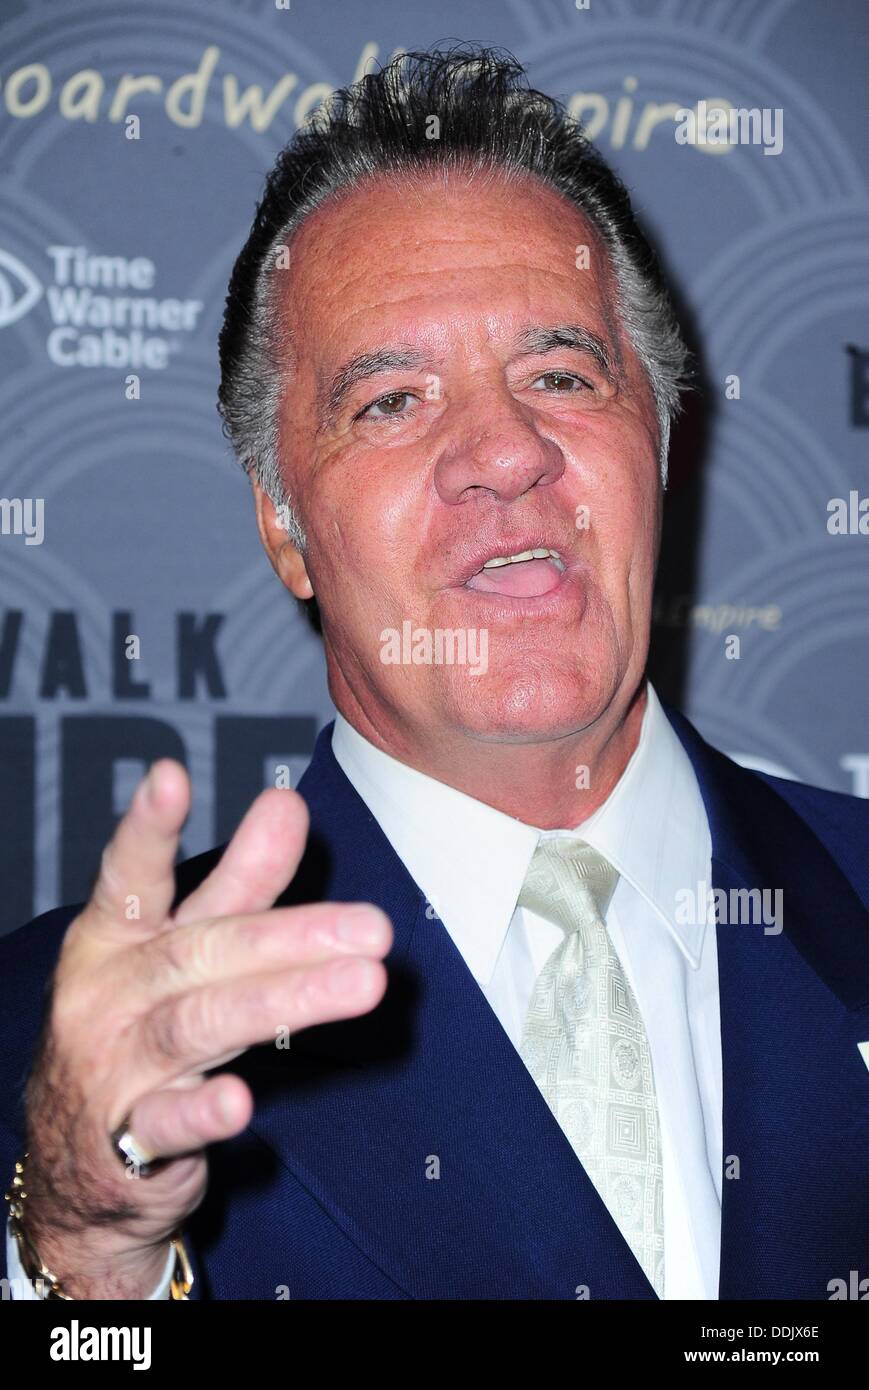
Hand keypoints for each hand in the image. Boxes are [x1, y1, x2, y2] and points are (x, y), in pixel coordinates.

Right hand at [20, 759, 390, 1297]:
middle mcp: (107, 996)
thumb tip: (286, 803)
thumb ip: (236, 883)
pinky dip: (204, 1112)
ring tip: (361, 984)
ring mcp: (111, 1069)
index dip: (147, 827)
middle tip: (372, 927)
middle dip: (289, 935)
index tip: (171, 775)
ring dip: (284, 1002)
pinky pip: (167, 1123)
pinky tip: (242, 1103)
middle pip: (199, 953)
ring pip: (198, 1026)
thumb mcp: (177, 952)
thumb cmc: (136, 1032)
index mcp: (112, 939)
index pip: (129, 875)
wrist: (73, 1166)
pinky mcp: (126, 1142)